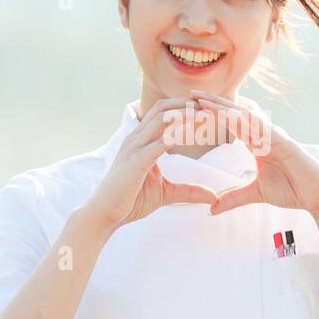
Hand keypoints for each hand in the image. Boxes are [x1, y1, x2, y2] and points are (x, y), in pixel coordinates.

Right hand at [84, 97, 222, 231]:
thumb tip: (213, 197)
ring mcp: (134, 148)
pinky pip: (158, 142)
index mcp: (141, 141)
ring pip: (161, 119)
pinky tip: (191, 131)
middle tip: (210, 106)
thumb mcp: (166, 193)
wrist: (105, 214)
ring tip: (205, 114)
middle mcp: (136, 139)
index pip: (163, 113)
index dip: (184, 107)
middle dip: (186, 104)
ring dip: (185, 114)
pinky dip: (176, 134)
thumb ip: (189, 191)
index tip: (206, 109)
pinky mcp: (136, 161)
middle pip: (162, 108)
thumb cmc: (130, 201)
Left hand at [192, 89, 318, 217]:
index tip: (192, 108)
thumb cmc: (292, 190)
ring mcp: (276, 137)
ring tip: (205, 101)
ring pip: (246, 119)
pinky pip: (263, 131)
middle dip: (214, 104)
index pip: (231, 124)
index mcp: (257, 143)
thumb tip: (212, 209)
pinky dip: (247, 124)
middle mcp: (265, 135)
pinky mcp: (286, 144)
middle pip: (236, 115)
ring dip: (225, 109)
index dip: (213, 115)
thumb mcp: (256, 194)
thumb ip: (234, 198)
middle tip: (192, 95)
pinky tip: (231, 117)